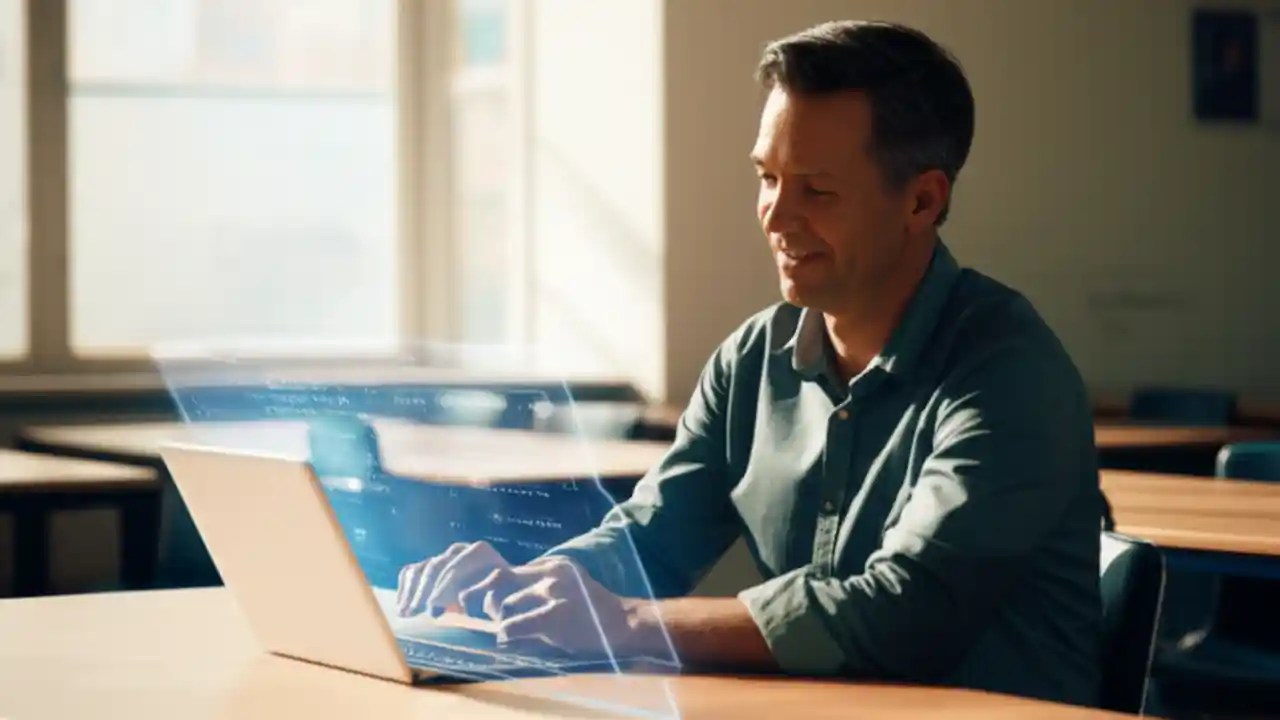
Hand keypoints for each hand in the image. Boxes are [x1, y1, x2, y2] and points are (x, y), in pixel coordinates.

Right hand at [396, 541, 511, 617]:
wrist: (501, 590)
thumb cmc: (504, 595)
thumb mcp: (502, 595)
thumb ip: (487, 596)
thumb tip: (464, 600)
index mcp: (479, 552)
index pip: (456, 566)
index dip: (443, 588)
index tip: (433, 608)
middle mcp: (459, 550)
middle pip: (436, 565)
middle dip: (426, 591)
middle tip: (418, 611)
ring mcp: (443, 556)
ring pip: (422, 568)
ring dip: (412, 592)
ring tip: (406, 613)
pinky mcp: (430, 565)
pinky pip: (412, 571)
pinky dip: (405, 589)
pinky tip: (402, 608)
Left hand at [474, 555, 665, 657]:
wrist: (624, 625)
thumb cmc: (591, 612)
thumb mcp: (565, 585)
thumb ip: (536, 586)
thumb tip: (496, 598)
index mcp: (551, 564)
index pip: (506, 569)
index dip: (492, 588)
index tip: (487, 602)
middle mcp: (550, 572)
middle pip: (498, 579)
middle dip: (488, 601)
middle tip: (491, 617)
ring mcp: (553, 592)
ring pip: (506, 604)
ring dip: (501, 621)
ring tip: (507, 632)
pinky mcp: (555, 615)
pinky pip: (515, 624)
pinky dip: (506, 634)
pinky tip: (508, 640)